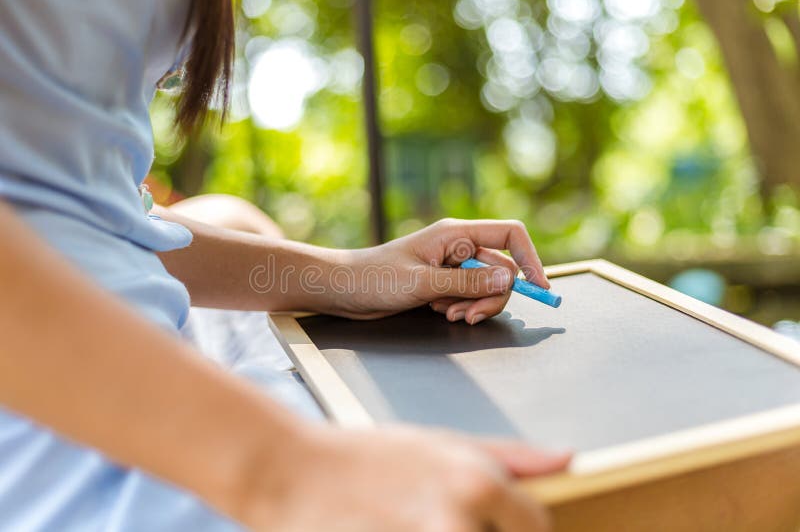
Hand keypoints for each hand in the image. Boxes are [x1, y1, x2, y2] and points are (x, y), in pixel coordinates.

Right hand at [239, 424, 569, 531]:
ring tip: (410, 521)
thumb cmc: (366, 456)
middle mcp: (456, 522)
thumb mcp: (440, 443)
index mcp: (476, 483)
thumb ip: (510, 456)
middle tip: (437, 519)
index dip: (519, 530)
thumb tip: (567, 459)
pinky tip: (392, 528)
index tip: (495, 525)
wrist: (292, 474)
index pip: (536, 528)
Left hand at [337, 218, 548, 322]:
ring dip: (474, 305)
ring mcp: (452, 265)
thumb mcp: (423, 283)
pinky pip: (469, 296)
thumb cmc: (375, 278)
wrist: (344, 288)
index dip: (531, 258)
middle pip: (501, 270)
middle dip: (491, 297)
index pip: (510, 235)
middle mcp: (459, 246)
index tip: (539, 287)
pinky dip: (461, 307)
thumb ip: (467, 283)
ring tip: (445, 313)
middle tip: (468, 316)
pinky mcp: (443, 282)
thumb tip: (508, 281)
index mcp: (456, 234)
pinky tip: (438, 311)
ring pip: (487, 287)